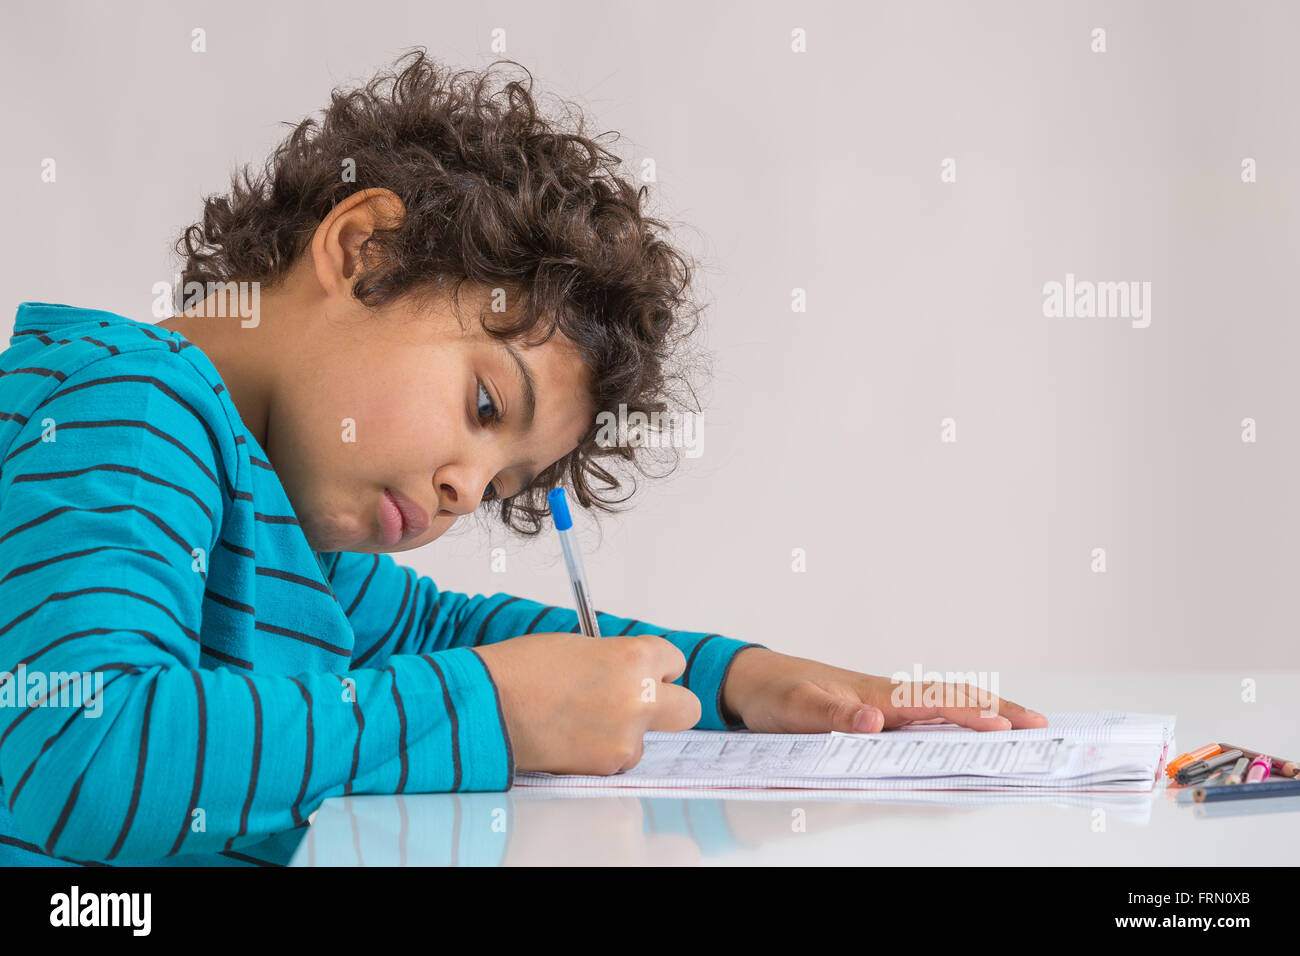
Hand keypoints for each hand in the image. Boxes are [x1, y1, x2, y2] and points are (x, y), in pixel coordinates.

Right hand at [473, 632, 700, 773]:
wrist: (487, 703)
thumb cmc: (525, 669)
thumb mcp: (583, 647)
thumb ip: (619, 661)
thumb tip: (634, 674)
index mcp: (635, 658)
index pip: (675, 662)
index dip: (656, 667)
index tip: (643, 671)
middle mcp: (641, 697)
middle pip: (688, 708)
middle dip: (669, 705)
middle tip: (641, 702)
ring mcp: (627, 735)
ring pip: (647, 739)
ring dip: (626, 732)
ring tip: (583, 719)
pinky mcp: (607, 765)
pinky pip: (619, 759)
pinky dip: (602, 751)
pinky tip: (573, 736)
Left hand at [720, 648, 1047, 733]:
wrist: (756, 681)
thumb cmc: (778, 692)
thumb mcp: (797, 709)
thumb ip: (833, 717)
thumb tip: (873, 721)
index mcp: (877, 693)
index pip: (935, 704)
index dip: (971, 715)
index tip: (1007, 725)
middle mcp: (888, 695)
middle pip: (953, 699)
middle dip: (998, 709)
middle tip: (1041, 723)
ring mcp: (886, 701)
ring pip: (945, 705)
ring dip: (984, 712)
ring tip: (1022, 724)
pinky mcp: (878, 710)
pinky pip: (927, 715)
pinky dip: (957, 719)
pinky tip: (970, 729)